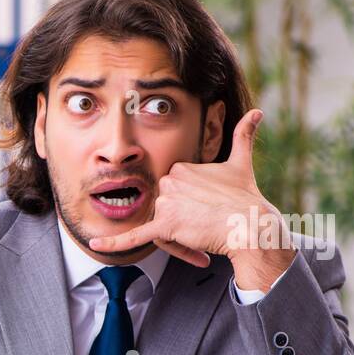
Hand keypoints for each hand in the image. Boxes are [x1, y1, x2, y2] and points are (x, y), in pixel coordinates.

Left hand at [88, 109, 295, 291]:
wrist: (250, 223)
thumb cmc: (245, 196)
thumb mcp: (241, 162)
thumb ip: (244, 135)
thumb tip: (259, 111)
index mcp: (179, 167)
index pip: (171, 193)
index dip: (187, 206)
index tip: (207, 211)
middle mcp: (168, 181)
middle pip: (163, 209)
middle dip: (181, 223)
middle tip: (207, 227)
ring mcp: (165, 203)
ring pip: (160, 226)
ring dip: (178, 239)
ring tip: (202, 240)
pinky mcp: (164, 225)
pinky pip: (134, 236)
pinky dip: (113, 241)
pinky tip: (94, 242)